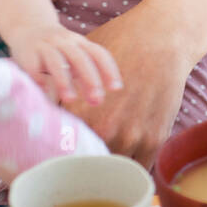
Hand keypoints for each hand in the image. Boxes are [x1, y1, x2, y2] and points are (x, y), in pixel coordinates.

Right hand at [5, 16, 123, 107]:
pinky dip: (39, 79)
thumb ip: (84, 73)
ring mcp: (45, 46)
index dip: (109, 70)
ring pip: (56, 61)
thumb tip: (97, 99)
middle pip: (80, 58)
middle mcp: (64, 41)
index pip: (98, 53)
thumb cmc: (57, 49)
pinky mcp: (27, 53)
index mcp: (79, 42)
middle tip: (97, 100)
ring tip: (70, 99)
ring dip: (64, 81)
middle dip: (90, 79)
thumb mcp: (73, 54)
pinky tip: (45, 92)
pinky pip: (34, 66)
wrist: (27, 25)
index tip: (116, 89)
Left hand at [62, 3, 193, 170]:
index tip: (63, 155)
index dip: (63, 153)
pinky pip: (141, 166)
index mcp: (80, 113)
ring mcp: (132, 136)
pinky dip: (133, 165)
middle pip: (88, 162)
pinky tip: (128, 159)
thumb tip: (45, 109)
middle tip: (83, 162)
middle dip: (85, 162)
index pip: (64, 149)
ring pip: (115, 168)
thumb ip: (64, 93)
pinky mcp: (155, 138)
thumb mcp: (82, 65)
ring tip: (105, 162)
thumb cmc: (119, 46)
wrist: (161, 39)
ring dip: (110, 166)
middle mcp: (105, 128)